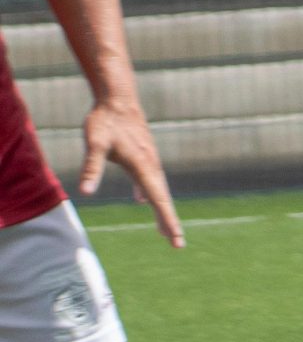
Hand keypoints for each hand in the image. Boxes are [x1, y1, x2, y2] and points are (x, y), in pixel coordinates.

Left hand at [81, 97, 180, 247]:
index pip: (158, 199)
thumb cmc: (105, 120)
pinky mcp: (142, 155)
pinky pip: (149, 180)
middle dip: (169, 221)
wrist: (117, 98)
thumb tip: (86, 191)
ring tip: (163, 230)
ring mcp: (148, 159)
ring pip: (157, 190)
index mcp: (143, 165)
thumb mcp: (95, 143)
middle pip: (162, 199)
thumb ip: (91, 167)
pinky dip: (150, 194)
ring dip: (161, 210)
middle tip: (177, 244)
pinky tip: (141, 200)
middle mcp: (151, 164)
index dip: (168, 220)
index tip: (176, 239)